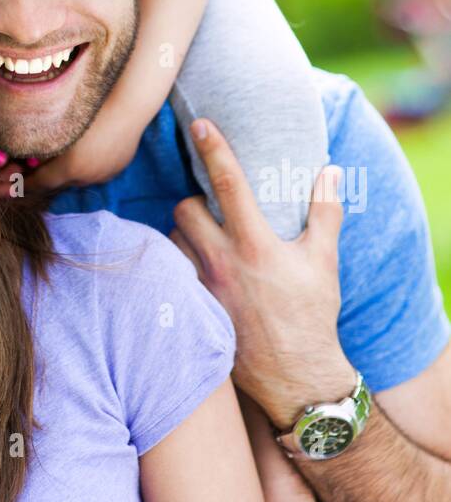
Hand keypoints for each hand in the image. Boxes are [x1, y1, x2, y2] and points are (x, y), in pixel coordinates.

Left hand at [25, 110, 143, 193]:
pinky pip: (95, 170)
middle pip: (58, 182)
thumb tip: (25, 161)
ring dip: (66, 170)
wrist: (130, 102)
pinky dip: (85, 165)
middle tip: (27, 171)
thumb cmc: (90, 106)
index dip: (21, 185)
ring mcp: (105, 174)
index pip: (39, 183)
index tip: (6, 189)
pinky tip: (85, 150)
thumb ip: (40, 149)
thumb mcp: (58, 127)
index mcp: (70, 168)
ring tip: (59, 156)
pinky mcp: (118, 167)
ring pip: (78, 177)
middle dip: (43, 177)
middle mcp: (87, 177)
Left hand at [170, 119, 355, 430]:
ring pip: (172, 238)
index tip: (199, 123)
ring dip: (184, 232)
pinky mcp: (191, 307)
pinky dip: (178, 262)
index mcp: (257, 245)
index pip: (230, 185)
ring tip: (206, 240)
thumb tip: (330, 170)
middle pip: (186, 207)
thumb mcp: (324, 262)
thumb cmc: (312, 316)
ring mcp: (202, 286)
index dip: (213, 149)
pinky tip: (194, 267)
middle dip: (195, 201)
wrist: (295, 377)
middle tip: (213, 209)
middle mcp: (223, 262)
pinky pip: (170, 270)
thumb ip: (326, 212)